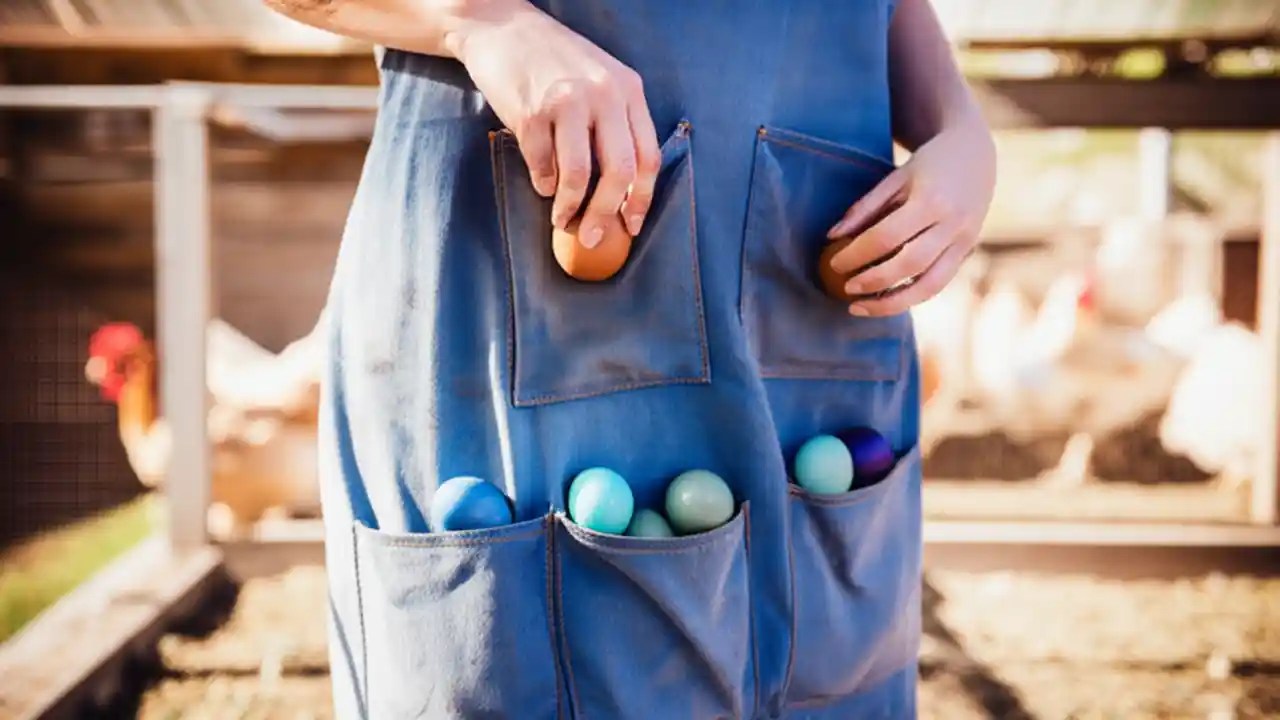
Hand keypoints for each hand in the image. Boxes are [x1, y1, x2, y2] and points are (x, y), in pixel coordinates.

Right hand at [452, 2, 659, 245]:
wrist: (502, 27)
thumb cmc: (554, 61)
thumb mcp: (600, 79)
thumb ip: (615, 124)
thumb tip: (620, 194)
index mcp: (628, 89)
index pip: (647, 156)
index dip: (641, 199)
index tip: (631, 225)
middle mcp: (603, 94)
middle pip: (618, 171)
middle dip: (607, 214)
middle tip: (594, 237)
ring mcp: (566, 102)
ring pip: (579, 175)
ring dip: (570, 207)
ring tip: (563, 219)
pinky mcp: (531, 113)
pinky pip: (542, 166)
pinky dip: (543, 184)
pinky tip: (543, 183)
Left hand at [825, 117, 994, 315]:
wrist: (976, 153)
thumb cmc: (928, 164)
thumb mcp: (895, 176)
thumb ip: (865, 207)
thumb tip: (831, 237)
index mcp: (931, 200)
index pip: (887, 237)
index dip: (857, 254)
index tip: (833, 264)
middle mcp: (953, 224)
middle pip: (910, 265)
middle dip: (874, 282)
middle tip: (846, 289)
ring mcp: (965, 241)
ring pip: (930, 285)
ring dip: (893, 304)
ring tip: (861, 307)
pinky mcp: (968, 252)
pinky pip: (939, 283)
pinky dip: (911, 296)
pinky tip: (886, 300)